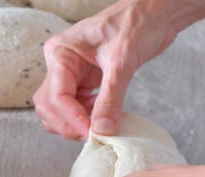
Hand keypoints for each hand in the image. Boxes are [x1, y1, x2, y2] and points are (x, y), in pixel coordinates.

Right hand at [33, 0, 179, 139]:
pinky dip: (85, 117)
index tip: (91, 133)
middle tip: (92, 135)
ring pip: (58, 110)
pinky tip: (103, 116)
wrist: (155, 14)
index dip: (72, 118)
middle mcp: (60, 64)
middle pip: (49, 106)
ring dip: (74, 123)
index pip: (56, 95)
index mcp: (61, 53)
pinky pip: (75, 107)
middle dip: (67, 123)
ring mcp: (70, 74)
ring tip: (99, 124)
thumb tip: (102, 130)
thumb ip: (110, 98)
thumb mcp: (122, 62)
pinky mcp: (83, 81)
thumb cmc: (137, 24)